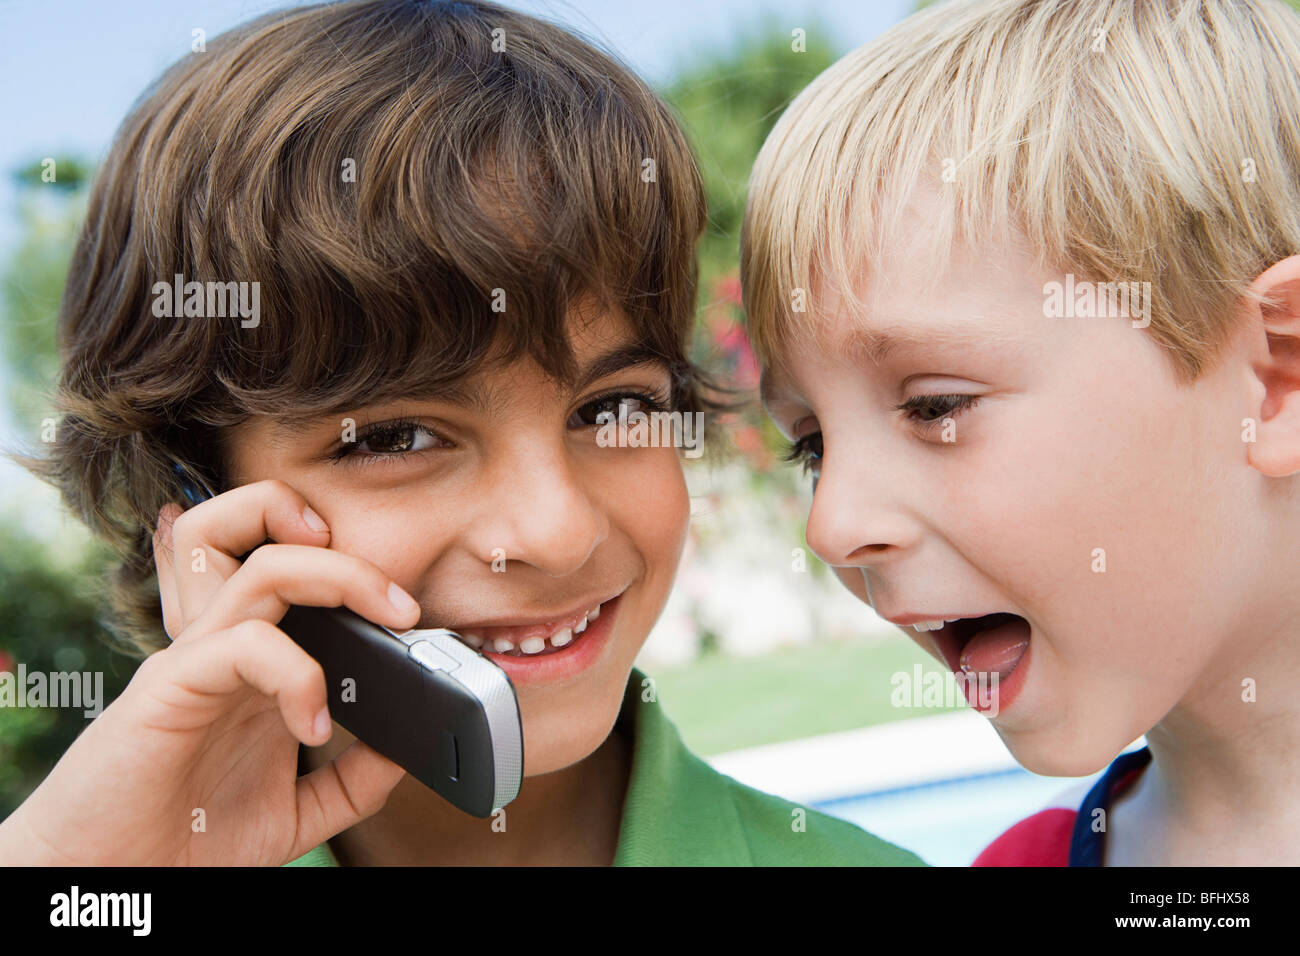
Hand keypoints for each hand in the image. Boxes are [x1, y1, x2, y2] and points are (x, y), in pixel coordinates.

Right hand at [0, 480, 420, 864]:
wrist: (111, 881)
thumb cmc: (187, 841)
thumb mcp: (297, 811)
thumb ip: (352, 781)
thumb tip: (410, 751)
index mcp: (257, 665)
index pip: (295, 573)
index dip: (356, 571)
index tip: (415, 615)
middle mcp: (228, 648)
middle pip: (272, 541)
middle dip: (350, 551)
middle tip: (406, 605)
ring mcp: (197, 660)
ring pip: (261, 568)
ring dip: (336, 576)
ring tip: (387, 621)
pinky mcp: (170, 687)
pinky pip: (243, 643)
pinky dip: (298, 675)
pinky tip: (315, 729)